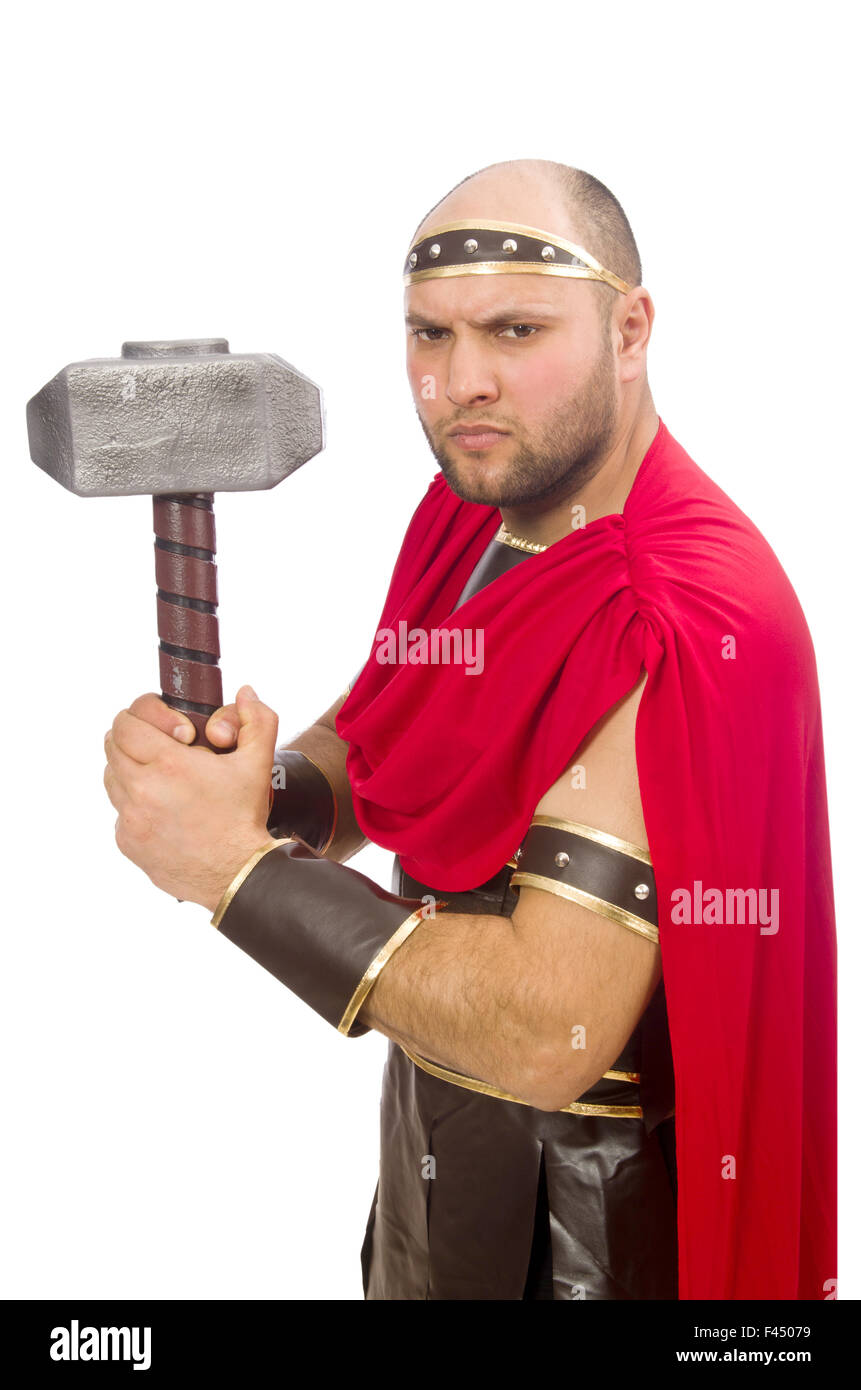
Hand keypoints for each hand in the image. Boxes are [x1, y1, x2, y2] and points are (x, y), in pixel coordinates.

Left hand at [103, 685, 278, 911]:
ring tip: (162, 777)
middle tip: (162, 745)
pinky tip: (164, 810)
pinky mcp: (127, 841)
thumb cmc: (244, 817)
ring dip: (131, 769)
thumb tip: (245, 693)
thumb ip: (256, 719)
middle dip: (136, 738)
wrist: (237, 873)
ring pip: (111, 777)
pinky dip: (135, 804)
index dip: (146, 717)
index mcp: (169, 764)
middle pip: (113, 745)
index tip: (172, 730)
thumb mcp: (258, 763)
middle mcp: (142, 789)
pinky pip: (119, 811)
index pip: (126, 723)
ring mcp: (131, 818)